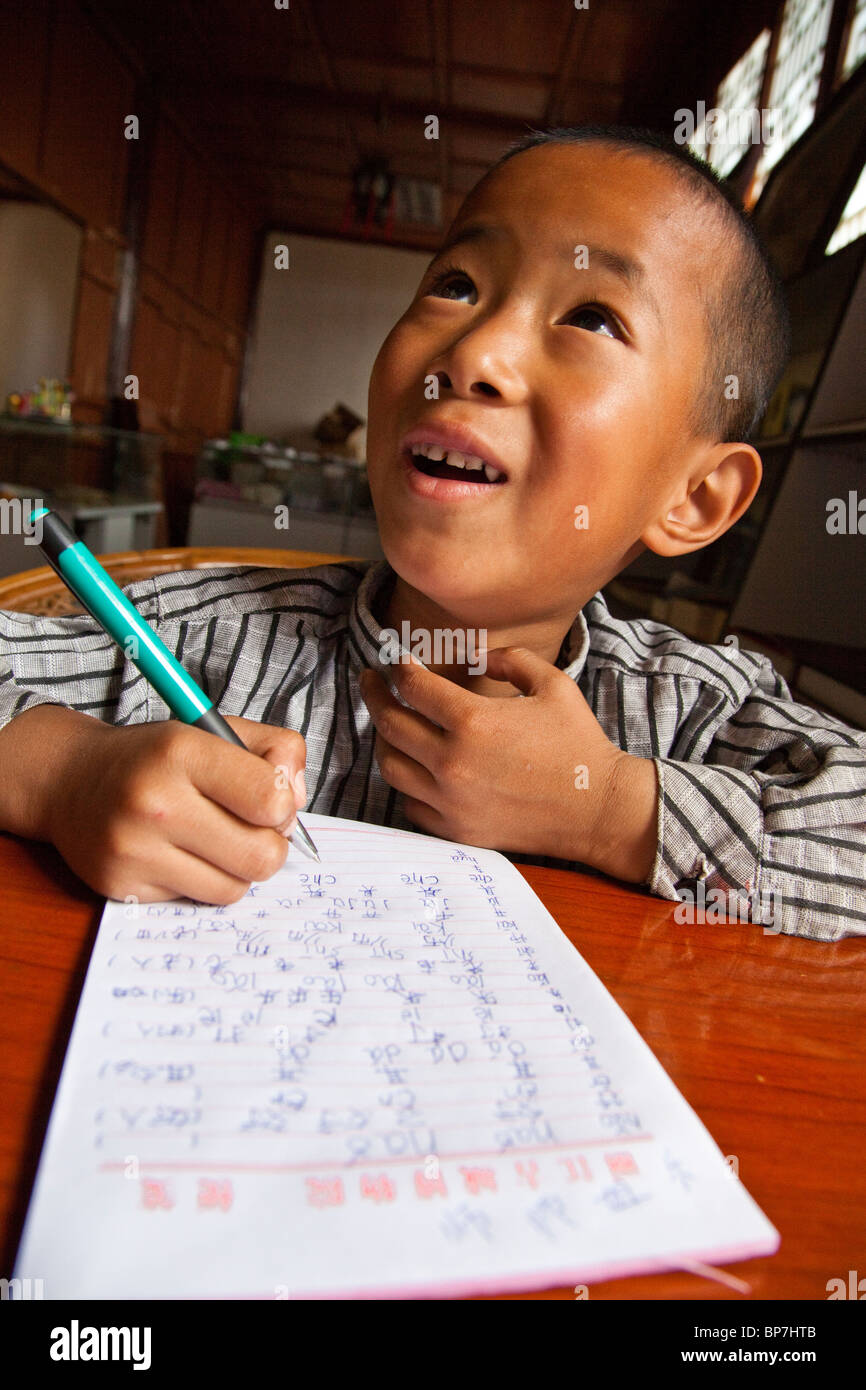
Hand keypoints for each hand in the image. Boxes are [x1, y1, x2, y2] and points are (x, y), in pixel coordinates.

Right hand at [47, 714, 307, 904]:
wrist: (70, 781)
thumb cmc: (155, 757)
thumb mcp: (215, 730)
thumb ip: (276, 751)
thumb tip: (297, 802)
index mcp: (181, 751)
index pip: (273, 799)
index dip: (284, 805)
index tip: (269, 800)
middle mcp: (155, 802)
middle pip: (263, 855)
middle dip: (269, 845)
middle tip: (249, 828)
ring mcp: (135, 849)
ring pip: (235, 888)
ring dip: (237, 868)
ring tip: (214, 840)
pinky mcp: (122, 886)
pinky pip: (198, 901)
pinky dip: (201, 882)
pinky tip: (179, 855)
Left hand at [360, 647, 657, 881]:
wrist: (596, 807)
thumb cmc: (578, 742)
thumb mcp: (552, 683)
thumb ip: (508, 658)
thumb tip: (474, 653)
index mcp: (474, 721)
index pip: (412, 687)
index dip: (398, 668)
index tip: (396, 661)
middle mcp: (453, 762)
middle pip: (390, 724)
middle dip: (375, 695)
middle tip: (372, 682)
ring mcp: (451, 800)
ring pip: (391, 766)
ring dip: (384, 740)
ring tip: (390, 725)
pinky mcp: (456, 829)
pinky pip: (411, 803)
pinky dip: (406, 782)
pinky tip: (415, 767)